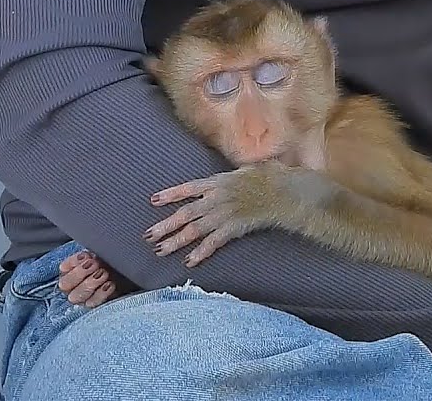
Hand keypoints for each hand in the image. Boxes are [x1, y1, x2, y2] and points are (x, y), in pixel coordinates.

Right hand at [57, 250, 120, 307]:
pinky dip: (101, 293)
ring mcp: (82, 298)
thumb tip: (86, 255)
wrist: (127, 277)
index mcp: (70, 271)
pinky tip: (110, 284)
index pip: (64, 267)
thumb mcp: (101, 255)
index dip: (73, 262)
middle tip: (95, 265)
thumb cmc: (111, 264)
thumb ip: (91, 255)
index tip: (87, 256)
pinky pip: (92, 303)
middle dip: (80, 273)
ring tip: (104, 274)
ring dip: (90, 283)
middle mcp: (72, 286)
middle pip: (65, 284)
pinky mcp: (94, 305)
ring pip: (76, 295)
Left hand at [143, 168, 264, 266]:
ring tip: (160, 250)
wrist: (284, 191)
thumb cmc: (270, 177)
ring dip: (176, 241)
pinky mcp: (234, 227)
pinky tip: (189, 262)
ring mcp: (225, 214)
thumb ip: (232, 175)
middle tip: (148, 236)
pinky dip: (201, 252)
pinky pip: (214, 242)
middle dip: (166, 225)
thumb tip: (229, 174)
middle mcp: (217, 198)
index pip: (189, 188)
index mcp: (218, 181)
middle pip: (186, 213)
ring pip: (195, 229)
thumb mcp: (247, 169)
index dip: (171, 194)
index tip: (154, 200)